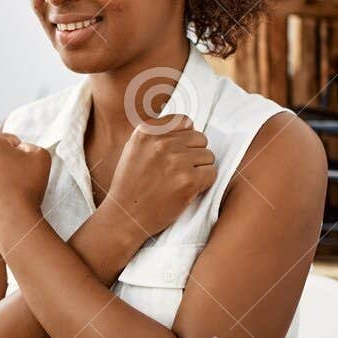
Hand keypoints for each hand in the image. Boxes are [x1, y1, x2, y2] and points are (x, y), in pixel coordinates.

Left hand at [0, 132, 51, 241]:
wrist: (11, 219)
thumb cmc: (28, 185)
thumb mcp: (41, 155)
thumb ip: (30, 146)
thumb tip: (20, 150)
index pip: (8, 141)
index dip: (20, 151)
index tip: (26, 164)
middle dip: (3, 163)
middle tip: (18, 179)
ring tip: (8, 192)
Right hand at [103, 114, 215, 239]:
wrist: (125, 216)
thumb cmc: (130, 185)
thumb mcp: (134, 148)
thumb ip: (158, 134)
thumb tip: (189, 126)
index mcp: (148, 131)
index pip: (185, 122)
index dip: (185, 139)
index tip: (176, 153)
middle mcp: (162, 142)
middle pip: (200, 138)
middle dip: (193, 154)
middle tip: (178, 171)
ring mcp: (176, 161)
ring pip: (208, 156)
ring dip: (199, 169)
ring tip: (180, 181)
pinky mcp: (188, 180)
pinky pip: (212, 173)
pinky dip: (204, 183)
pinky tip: (187, 190)